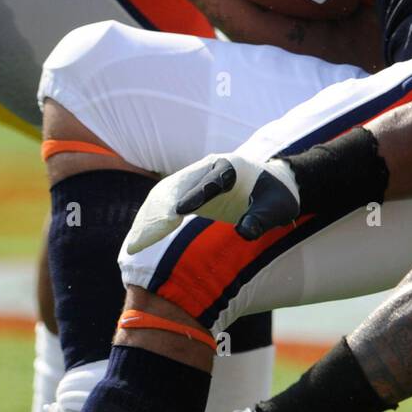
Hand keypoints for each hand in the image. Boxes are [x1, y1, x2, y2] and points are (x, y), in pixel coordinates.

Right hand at [125, 152, 300, 253]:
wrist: (271, 184)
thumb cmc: (277, 197)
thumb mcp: (278, 208)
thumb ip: (262, 218)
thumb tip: (245, 232)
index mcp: (231, 166)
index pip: (211, 180)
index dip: (195, 195)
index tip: (179, 212)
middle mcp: (207, 168)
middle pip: (178, 187)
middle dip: (160, 213)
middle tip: (143, 240)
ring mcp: (194, 178)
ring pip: (164, 195)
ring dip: (148, 220)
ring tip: (134, 246)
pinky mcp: (187, 190)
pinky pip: (163, 203)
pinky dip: (150, 221)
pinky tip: (138, 241)